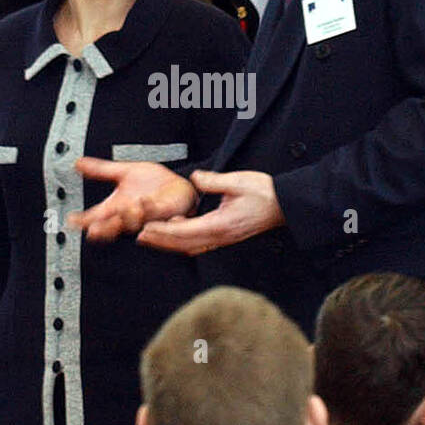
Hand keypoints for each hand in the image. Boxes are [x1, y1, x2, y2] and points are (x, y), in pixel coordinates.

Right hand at [66, 157, 196, 240]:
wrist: (179, 187)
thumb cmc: (153, 185)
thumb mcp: (124, 172)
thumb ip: (102, 170)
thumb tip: (78, 162)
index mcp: (119, 208)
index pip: (97, 217)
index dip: (84, 221)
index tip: (72, 221)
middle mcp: (132, 215)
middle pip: (115, 225)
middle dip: (105, 227)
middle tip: (94, 228)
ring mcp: (150, 216)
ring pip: (137, 221)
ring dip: (130, 217)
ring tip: (125, 208)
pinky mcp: (168, 212)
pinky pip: (161, 215)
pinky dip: (154, 212)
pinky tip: (146, 205)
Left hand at [138, 170, 284, 254]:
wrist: (284, 205)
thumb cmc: (264, 193)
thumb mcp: (238, 181)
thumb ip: (213, 181)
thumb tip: (194, 178)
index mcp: (220, 224)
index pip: (184, 232)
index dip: (163, 231)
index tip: (146, 229)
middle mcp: (219, 236)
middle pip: (183, 244)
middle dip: (161, 241)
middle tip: (140, 237)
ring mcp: (223, 239)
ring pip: (190, 246)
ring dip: (170, 243)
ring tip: (152, 237)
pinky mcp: (226, 236)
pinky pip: (200, 243)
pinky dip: (183, 241)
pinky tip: (176, 232)